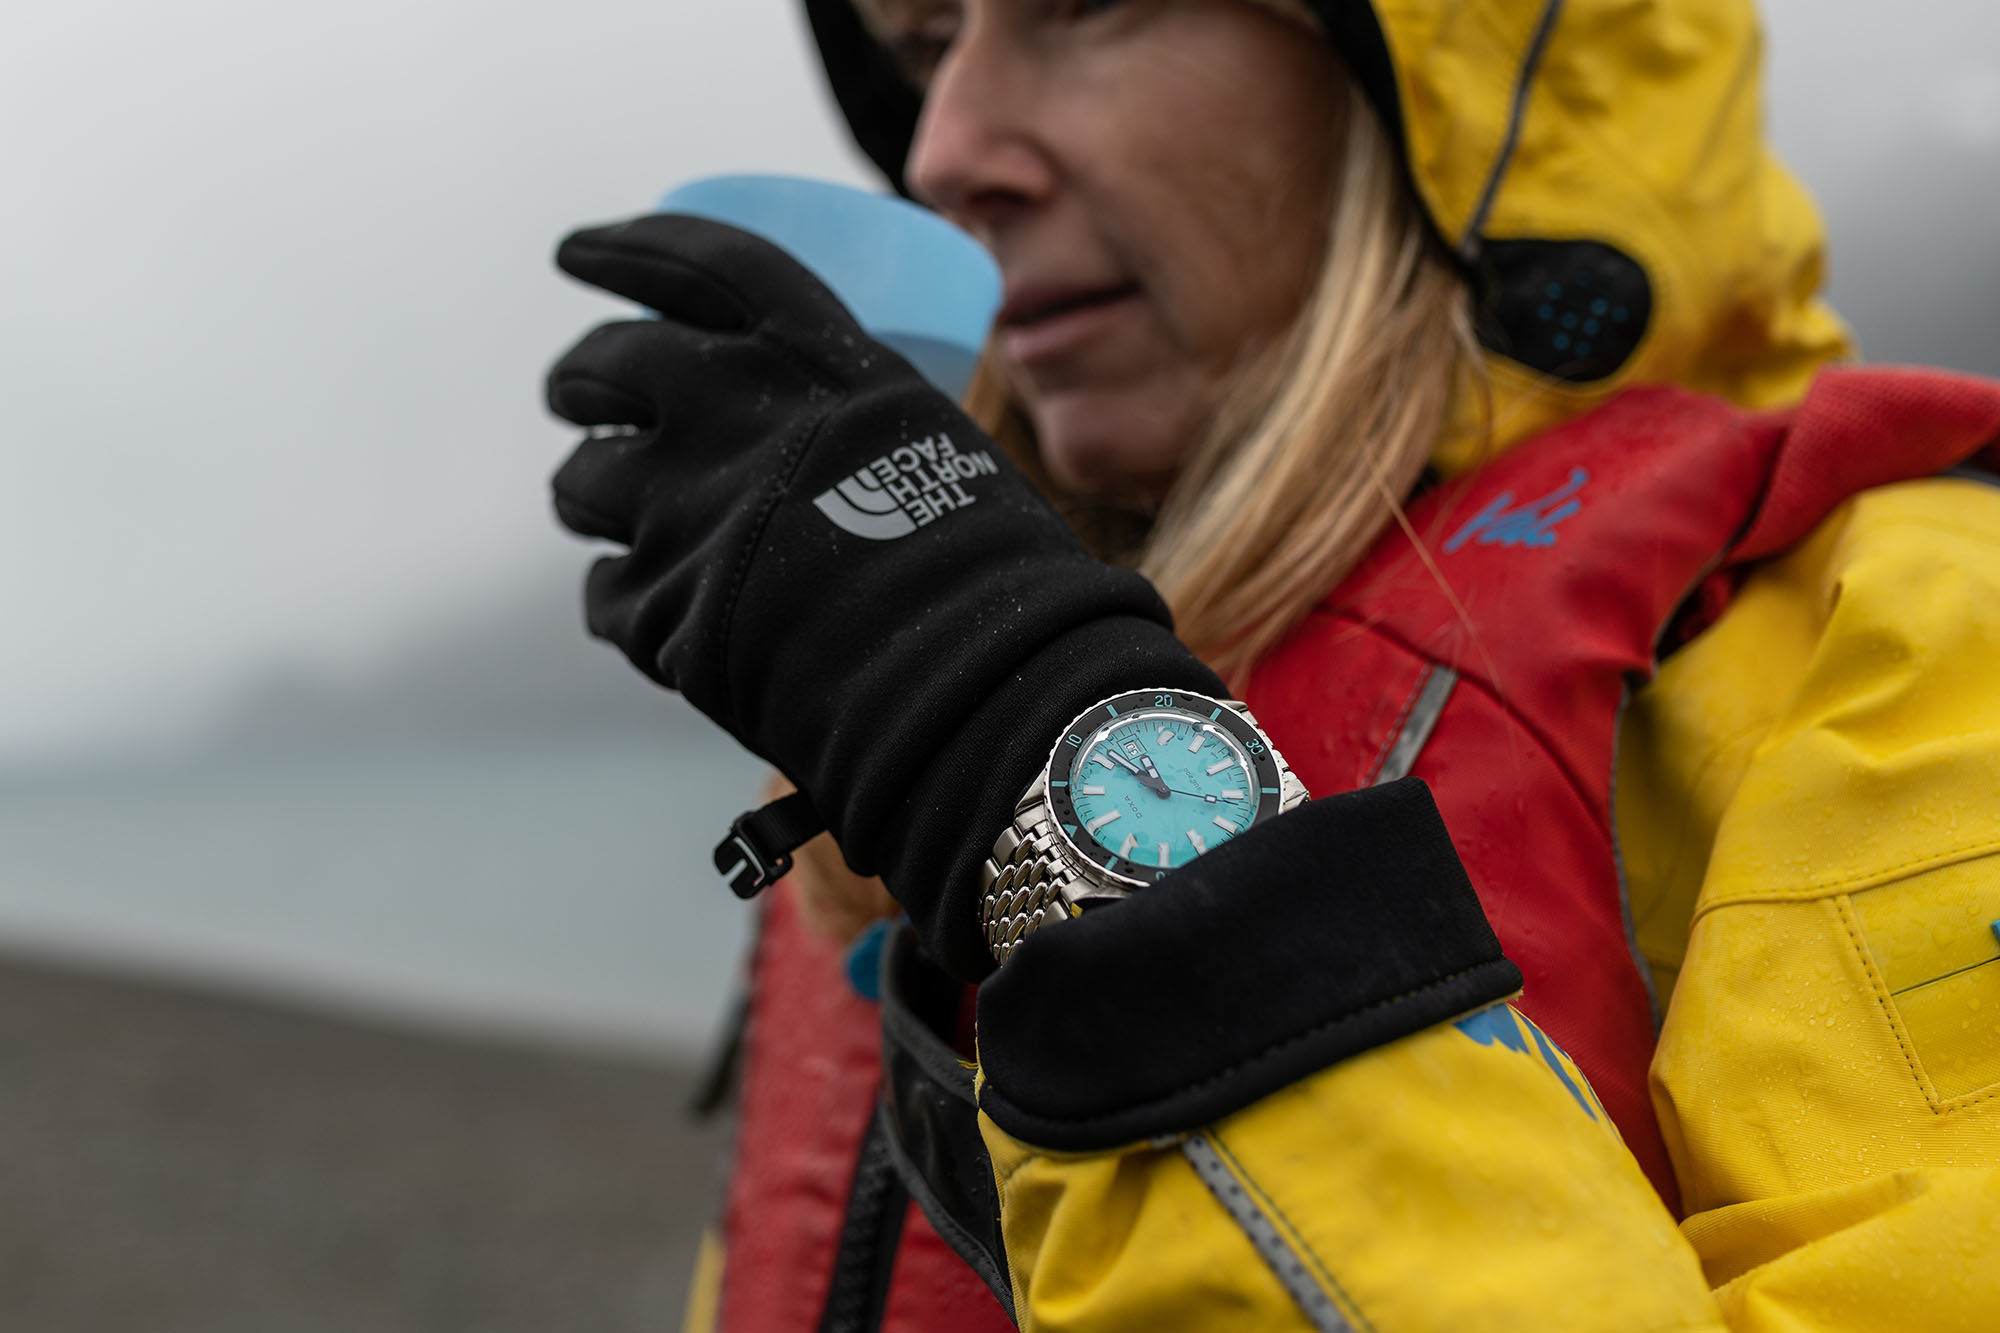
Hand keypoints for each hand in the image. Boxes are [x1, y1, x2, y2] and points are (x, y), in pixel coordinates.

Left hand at [546, 214, 1223, 978]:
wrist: (982, 688)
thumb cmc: (995, 576)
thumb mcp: (936, 449)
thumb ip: (860, 432)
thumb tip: (823, 448)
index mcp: (816, 356)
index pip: (696, 264)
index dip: (624, 248)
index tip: (576, 251)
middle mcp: (733, 411)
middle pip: (607, 363)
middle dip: (578, 374)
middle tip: (575, 391)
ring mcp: (686, 509)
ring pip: (581, 480)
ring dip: (585, 488)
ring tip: (597, 504)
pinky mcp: (663, 608)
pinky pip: (606, 593)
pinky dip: (625, 601)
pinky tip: (653, 614)